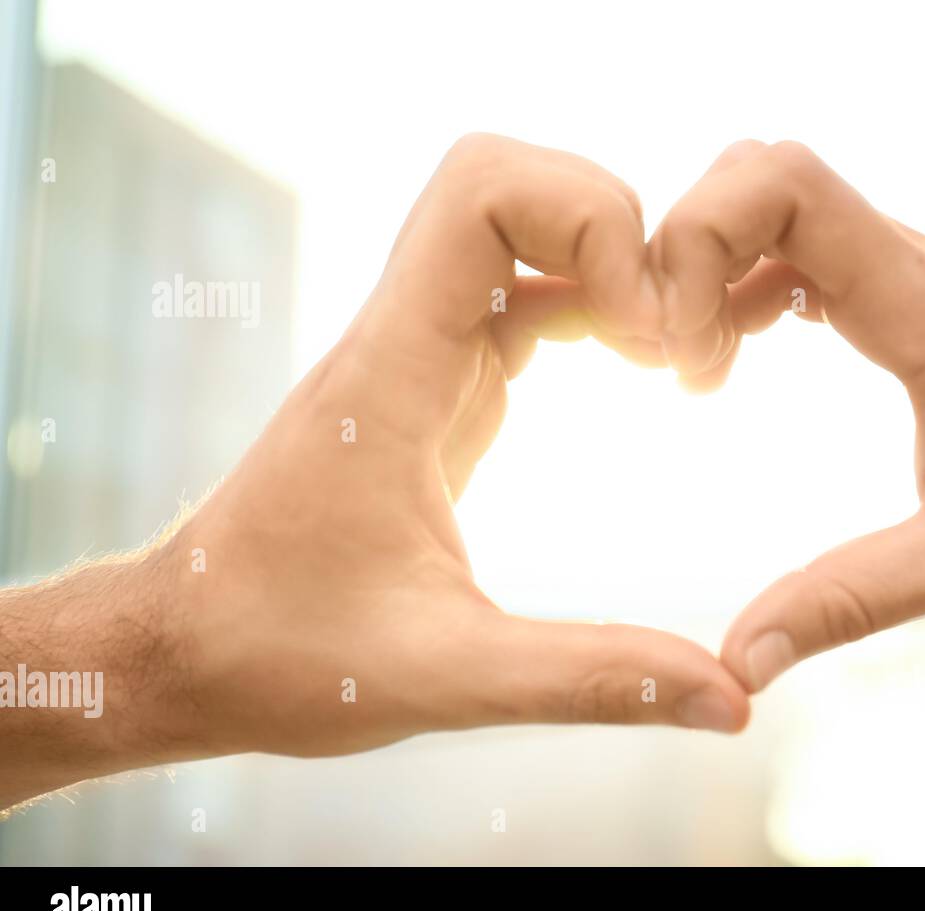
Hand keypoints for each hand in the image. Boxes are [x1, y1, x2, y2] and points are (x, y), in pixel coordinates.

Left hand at [155, 134, 748, 760]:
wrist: (184, 651)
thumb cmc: (280, 658)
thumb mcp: (446, 680)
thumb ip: (591, 682)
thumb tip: (731, 702)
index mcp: (392, 378)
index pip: (480, 199)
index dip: (588, 223)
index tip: (649, 337)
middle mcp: (399, 342)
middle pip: (507, 185)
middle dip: (611, 227)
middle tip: (670, 338)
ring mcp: (413, 357)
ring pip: (515, 234)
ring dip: (605, 265)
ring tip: (669, 357)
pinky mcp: (428, 387)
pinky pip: (518, 298)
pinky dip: (588, 305)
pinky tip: (634, 368)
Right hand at [651, 140, 924, 691]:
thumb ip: (849, 602)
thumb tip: (737, 662)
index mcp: (924, 310)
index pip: (787, 189)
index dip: (702, 239)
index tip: (687, 354)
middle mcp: (912, 266)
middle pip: (758, 174)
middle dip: (688, 251)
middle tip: (681, 363)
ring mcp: (908, 267)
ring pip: (773, 200)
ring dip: (710, 266)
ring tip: (699, 370)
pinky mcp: (906, 286)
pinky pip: (798, 243)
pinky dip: (742, 281)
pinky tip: (735, 357)